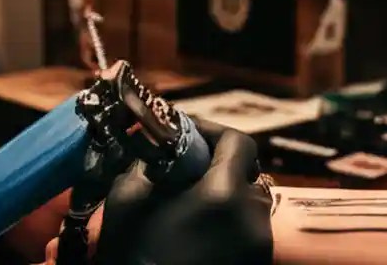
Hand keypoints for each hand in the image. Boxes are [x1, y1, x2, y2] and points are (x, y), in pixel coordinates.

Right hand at [91, 119, 272, 264]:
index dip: (213, 132)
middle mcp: (253, 218)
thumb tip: (159, 149)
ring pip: (252, 205)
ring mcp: (260, 247)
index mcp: (224, 195)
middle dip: (221, 165)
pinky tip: (202, 230)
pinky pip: (250, 232)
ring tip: (194, 203)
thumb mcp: (126, 205)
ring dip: (228, 195)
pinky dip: (231, 223)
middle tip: (189, 169)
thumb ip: (147, 167)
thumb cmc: (136, 257)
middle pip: (249, 174)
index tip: (189, 134)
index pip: (239, 143)